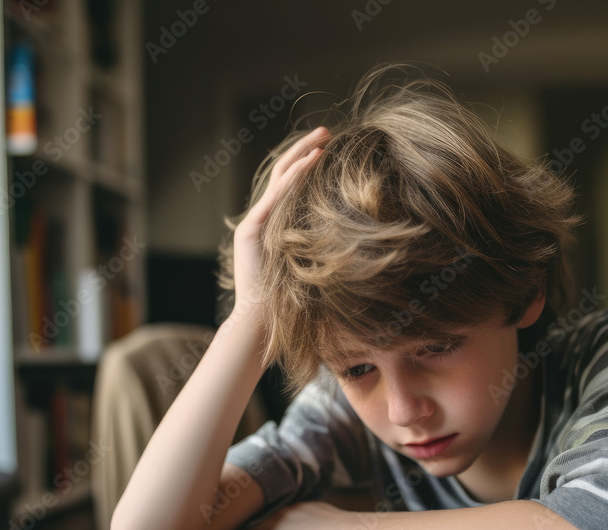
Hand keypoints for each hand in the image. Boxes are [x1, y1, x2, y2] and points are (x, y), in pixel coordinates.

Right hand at [232, 126, 329, 310]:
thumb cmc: (288, 301)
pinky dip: (294, 178)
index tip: (331, 147)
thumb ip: (321, 247)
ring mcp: (254, 222)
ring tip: (323, 138)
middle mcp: (261, 217)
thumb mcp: (311, 266)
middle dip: (305, 149)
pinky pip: (275, 197)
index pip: (291, 183)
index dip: (309, 163)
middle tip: (328, 130)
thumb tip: (356, 238)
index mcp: (275, 224)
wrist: (260, 321)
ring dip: (302, 155)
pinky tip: (312, 162)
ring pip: (278, 179)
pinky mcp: (251, 230)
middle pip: (282, 172)